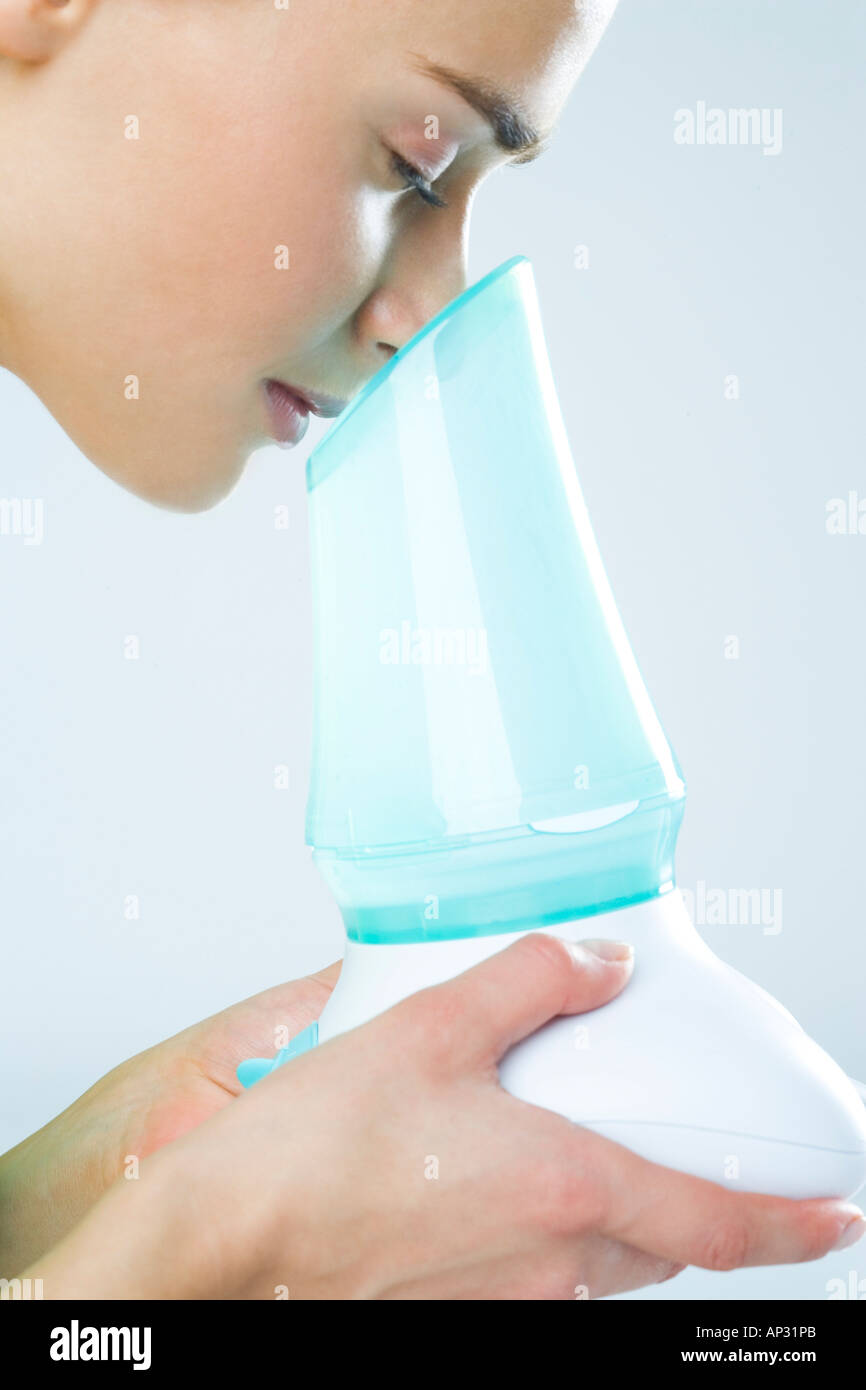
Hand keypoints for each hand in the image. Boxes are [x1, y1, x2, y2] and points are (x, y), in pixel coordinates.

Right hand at [25, 936, 864, 1299]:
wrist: (227, 1243)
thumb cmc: (316, 1147)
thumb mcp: (432, 1024)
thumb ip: (534, 978)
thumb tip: (606, 964)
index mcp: (562, 1189)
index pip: (714, 1223)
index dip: (790, 1225)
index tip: (838, 1220)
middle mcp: (548, 1265)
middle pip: (661, 1248)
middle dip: (690, 1211)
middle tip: (685, 1166)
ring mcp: (503, 1304)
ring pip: (601, 1271)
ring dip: (614, 1227)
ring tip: (575, 1169)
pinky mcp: (456, 1318)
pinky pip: (538, 1284)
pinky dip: (548, 1244)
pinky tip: (486, 1195)